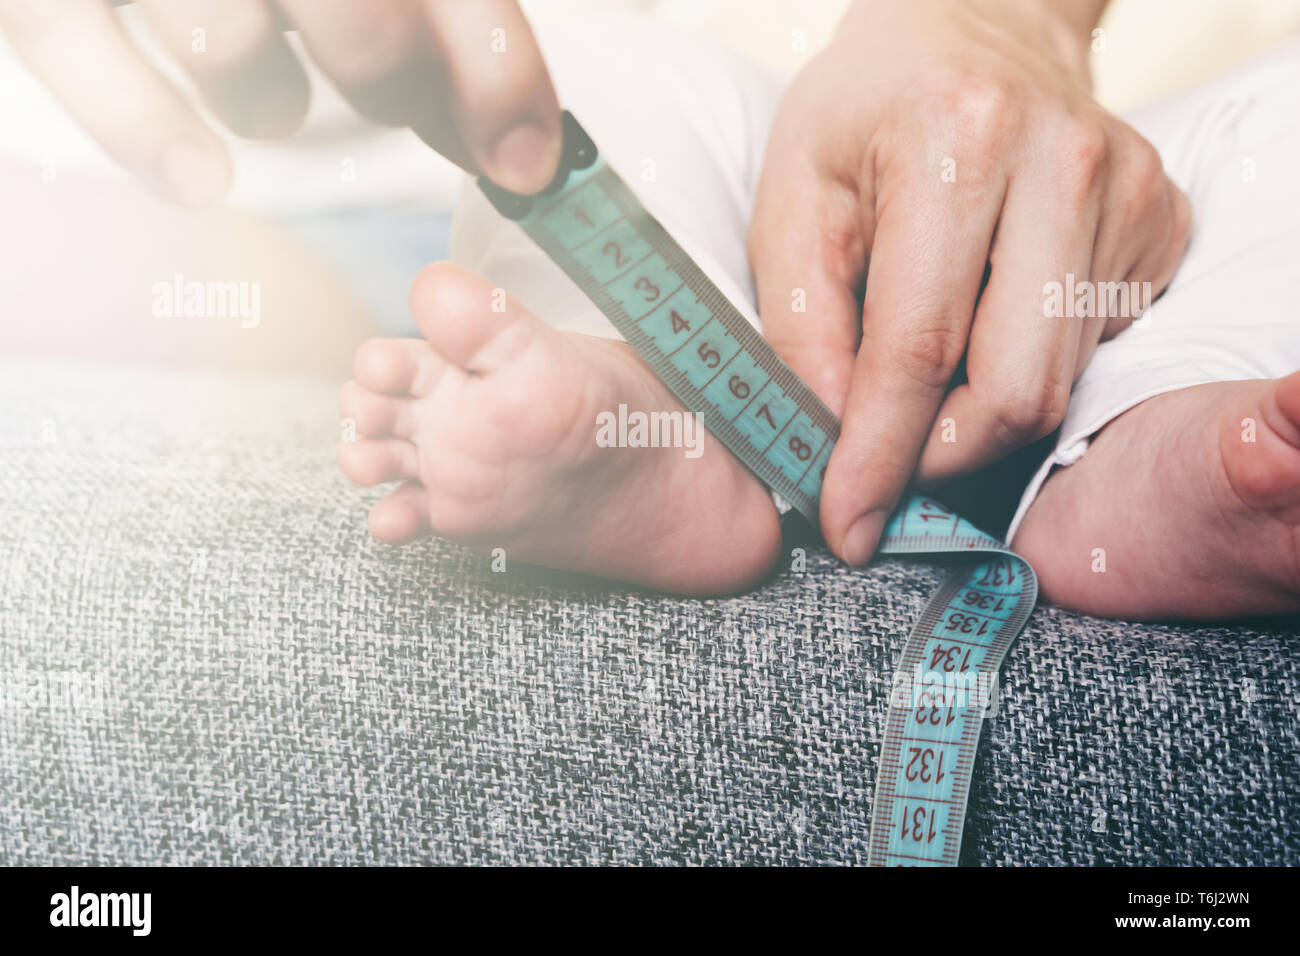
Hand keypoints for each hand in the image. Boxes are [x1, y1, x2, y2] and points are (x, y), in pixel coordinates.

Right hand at [0, 0, 560, 201]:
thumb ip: (456, 23)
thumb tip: (525, 149)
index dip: (499, 77)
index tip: (529, 164)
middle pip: (358, 21)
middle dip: (394, 85)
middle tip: (391, 99)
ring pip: (229, 45)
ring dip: (271, 98)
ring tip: (278, 100)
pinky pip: (78, 56)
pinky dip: (147, 129)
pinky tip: (201, 177)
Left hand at [748, 0, 1191, 562]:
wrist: (972, 25)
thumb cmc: (865, 113)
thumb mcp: (792, 195)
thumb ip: (799, 321)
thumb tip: (828, 439)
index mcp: (957, 141)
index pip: (918, 349)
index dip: (878, 458)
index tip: (847, 525)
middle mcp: (1064, 163)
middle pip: (1016, 391)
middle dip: (939, 458)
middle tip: (885, 464)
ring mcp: (1128, 194)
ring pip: (1056, 383)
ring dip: (975, 413)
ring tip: (925, 368)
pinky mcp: (1160, 222)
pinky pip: (1090, 350)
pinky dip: (1024, 365)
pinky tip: (988, 316)